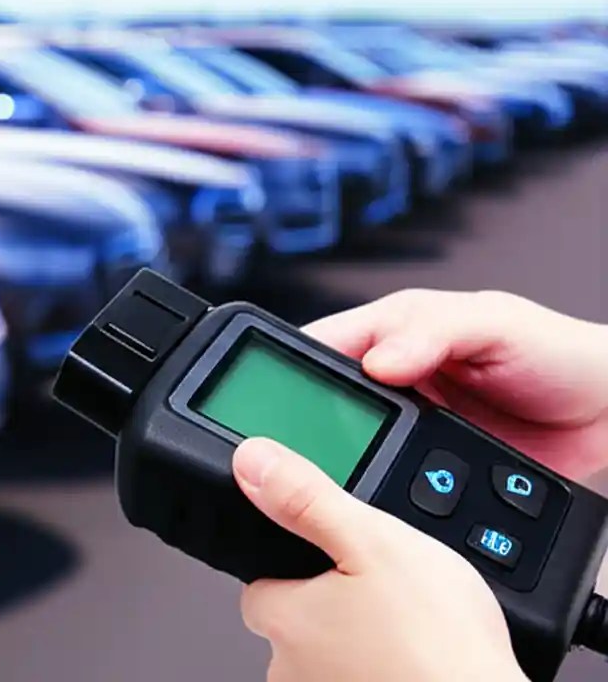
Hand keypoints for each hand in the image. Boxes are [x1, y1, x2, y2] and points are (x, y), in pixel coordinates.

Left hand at [234, 437, 526, 681]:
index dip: (299, 569)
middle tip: (388, 598)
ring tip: (413, 631)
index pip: (260, 585)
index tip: (333, 562)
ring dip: (362, 643)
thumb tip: (254, 461)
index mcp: (283, 618)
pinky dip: (384, 670)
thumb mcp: (376, 544)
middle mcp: (289, 669)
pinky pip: (361, 679)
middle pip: (297, 623)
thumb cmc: (440, 646)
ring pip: (331, 658)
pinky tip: (419, 662)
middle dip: (334, 607)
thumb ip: (308, 500)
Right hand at [303, 289, 607, 479]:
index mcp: (392, 332)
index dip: (290, 370)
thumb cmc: (559, 351)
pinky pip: (385, 486)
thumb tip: (376, 359)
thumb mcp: (494, 322)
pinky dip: (373, 498)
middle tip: (290, 453)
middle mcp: (390, 379)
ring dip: (337, 468)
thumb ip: (434, 331)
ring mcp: (406, 428)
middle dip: (305, 428)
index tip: (268, 399)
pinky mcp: (424, 471)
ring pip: (347, 450)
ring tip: (323, 483)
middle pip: (322, 404)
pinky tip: (368, 505)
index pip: (321, 346)